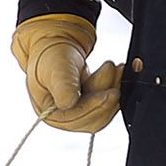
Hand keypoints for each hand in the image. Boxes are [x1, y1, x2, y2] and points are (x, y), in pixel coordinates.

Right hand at [10, 14, 122, 131]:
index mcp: (48, 112)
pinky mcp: (90, 106)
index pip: (74, 119)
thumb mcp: (55, 67)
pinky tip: (118, 73)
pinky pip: (107, 103)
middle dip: (107, 97)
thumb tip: (68, 103)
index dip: (93, 107)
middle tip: (116, 73)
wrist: (58, 46)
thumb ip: (62, 85)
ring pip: (103, 111)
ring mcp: (77, 113)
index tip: (110, 94)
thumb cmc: (51, 55)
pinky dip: (114, 87)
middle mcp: (62, 116)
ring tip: (117, 68)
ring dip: (113, 89)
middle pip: (92, 118)